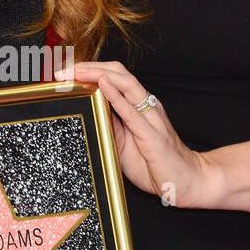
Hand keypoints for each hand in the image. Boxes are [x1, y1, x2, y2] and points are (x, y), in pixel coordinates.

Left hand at [57, 60, 218, 208]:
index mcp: (140, 107)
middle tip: (62, 71)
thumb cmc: (156, 165)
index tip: (65, 73)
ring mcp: (151, 118)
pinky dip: (116, 96)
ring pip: (126, 84)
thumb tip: (90, 112)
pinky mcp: (152, 135)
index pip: (114, 77)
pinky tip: (103, 86)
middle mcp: (147, 106)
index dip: (90, 70)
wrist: (188, 182)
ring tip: (76, 71)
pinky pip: (132, 112)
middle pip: (118, 73)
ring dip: (98, 75)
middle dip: (89, 67)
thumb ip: (111, 126)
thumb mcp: (124, 144)